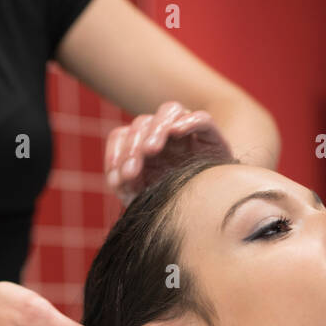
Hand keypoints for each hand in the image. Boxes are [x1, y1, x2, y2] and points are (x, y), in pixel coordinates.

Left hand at [106, 101, 233, 205]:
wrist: (209, 214)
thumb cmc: (171, 204)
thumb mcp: (142, 198)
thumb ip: (126, 186)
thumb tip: (115, 179)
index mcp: (142, 147)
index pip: (122, 136)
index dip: (115, 152)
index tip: (116, 178)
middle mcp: (162, 134)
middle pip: (142, 123)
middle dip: (133, 147)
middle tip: (132, 172)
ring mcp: (186, 133)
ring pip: (169, 111)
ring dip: (156, 128)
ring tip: (150, 150)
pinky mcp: (210, 137)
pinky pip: (201, 119)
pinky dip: (189, 121)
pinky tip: (177, 132)